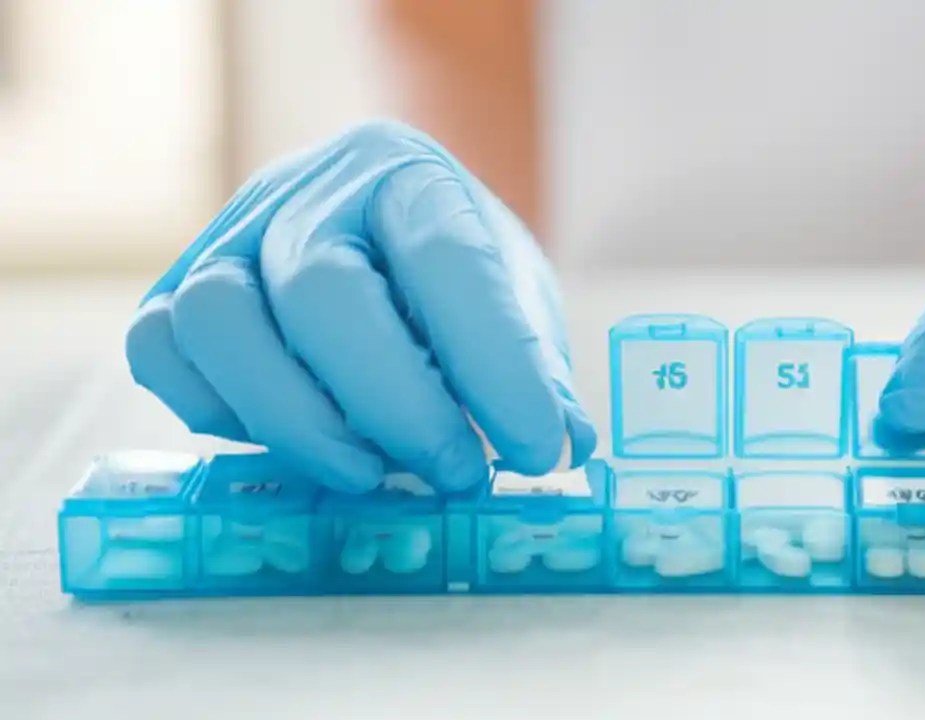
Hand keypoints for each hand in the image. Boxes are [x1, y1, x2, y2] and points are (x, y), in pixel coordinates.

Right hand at [126, 121, 596, 492]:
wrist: (376, 222)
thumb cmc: (454, 275)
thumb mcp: (516, 303)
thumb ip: (536, 372)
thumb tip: (565, 445)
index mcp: (411, 178)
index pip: (448, 262)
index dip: (495, 366)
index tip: (539, 451)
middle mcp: (309, 192)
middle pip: (322, 291)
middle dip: (394, 406)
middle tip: (454, 475)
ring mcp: (228, 236)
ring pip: (218, 318)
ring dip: (296, 421)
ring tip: (368, 474)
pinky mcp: (172, 290)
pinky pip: (162, 353)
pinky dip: (218, 414)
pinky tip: (291, 443)